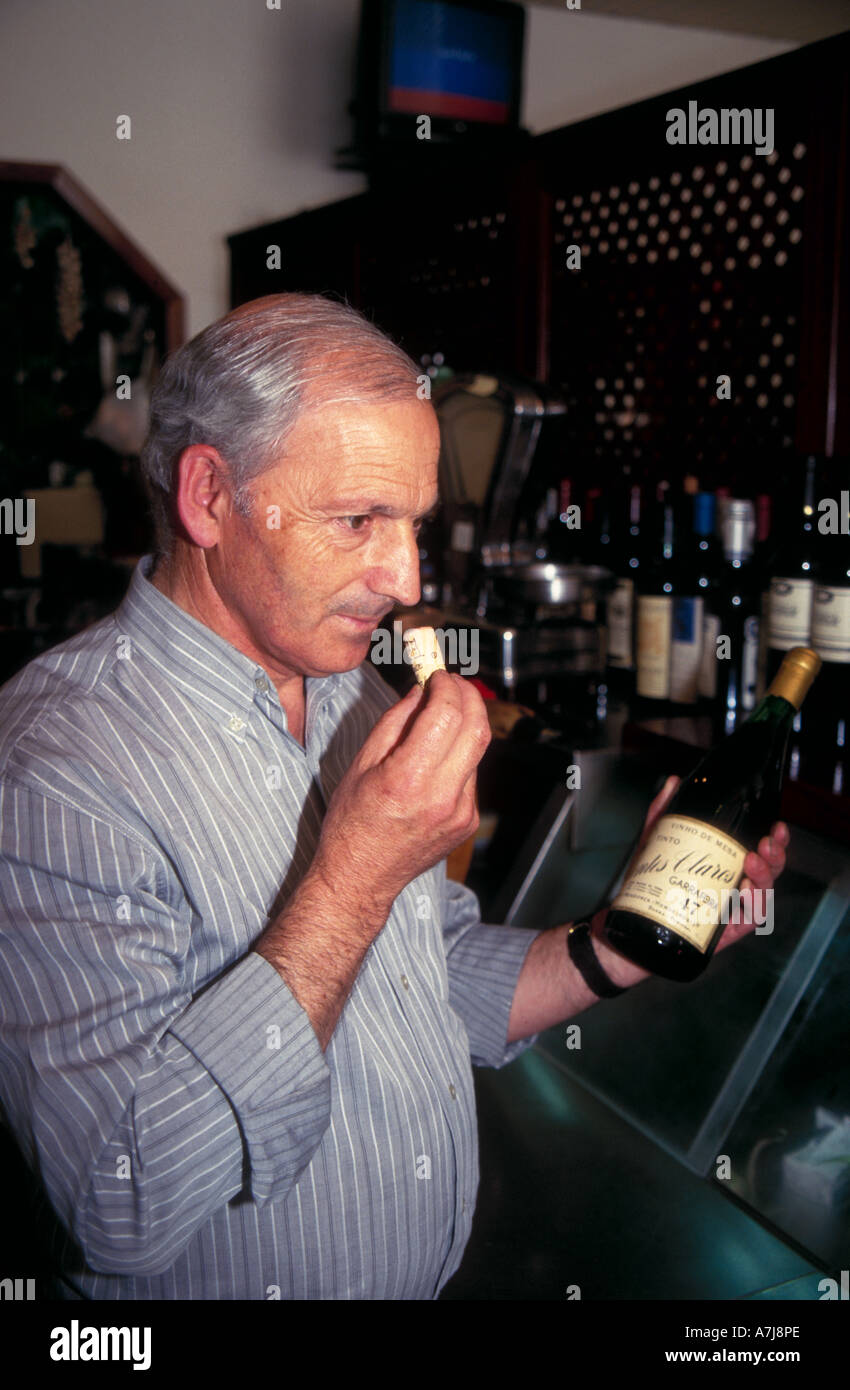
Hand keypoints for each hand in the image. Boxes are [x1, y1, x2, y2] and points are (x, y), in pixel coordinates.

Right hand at [314, 671, 490, 915]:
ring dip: (463, 724)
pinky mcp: (468, 821)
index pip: (447, 715)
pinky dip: (459, 754)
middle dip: (468, 695)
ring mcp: (461, 812)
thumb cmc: (351, 824)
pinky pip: (471, 774)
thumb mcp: (360, 765)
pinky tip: (436, 757)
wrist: (361, 878)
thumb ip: (395, 723)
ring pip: (477, 749)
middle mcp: (442, 796)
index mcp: (409, 778)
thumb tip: (420, 690)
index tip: (438, 675)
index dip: (447, 686)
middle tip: (452, 683)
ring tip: (439, 717)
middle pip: (478, 727)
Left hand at [618, 774, 791, 955]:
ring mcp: (734, 909)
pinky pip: (750, 918)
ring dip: (764, 876)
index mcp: (728, 865)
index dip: (776, 840)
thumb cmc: (651, 881)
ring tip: (752, 862)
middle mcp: (737, 885)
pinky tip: (743, 889)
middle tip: (766, 844)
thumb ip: (665, 813)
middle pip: (770, 871)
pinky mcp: (728, 929)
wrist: (634, 918)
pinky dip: (752, 903)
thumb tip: (673, 782)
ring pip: (764, 894)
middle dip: (775, 856)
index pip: (761, 851)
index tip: (777, 826)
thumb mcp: (656, 842)